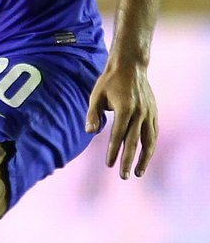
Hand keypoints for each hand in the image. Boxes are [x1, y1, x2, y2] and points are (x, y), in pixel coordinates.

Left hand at [85, 57, 156, 179]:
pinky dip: (151, 146)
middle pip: (134, 142)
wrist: (131, 66)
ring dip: (144, 158)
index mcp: (125, 109)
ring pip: (149, 140)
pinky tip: (146, 156)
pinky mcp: (154, 112)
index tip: (109, 165)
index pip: (118, 135)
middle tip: (124, 176)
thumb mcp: (95, 95)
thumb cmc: (109, 81)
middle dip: (129, 160)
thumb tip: (90, 132)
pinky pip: (154, 133)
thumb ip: (93, 114)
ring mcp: (149, 113)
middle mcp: (140, 113)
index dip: (113, 151)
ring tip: (138, 172)